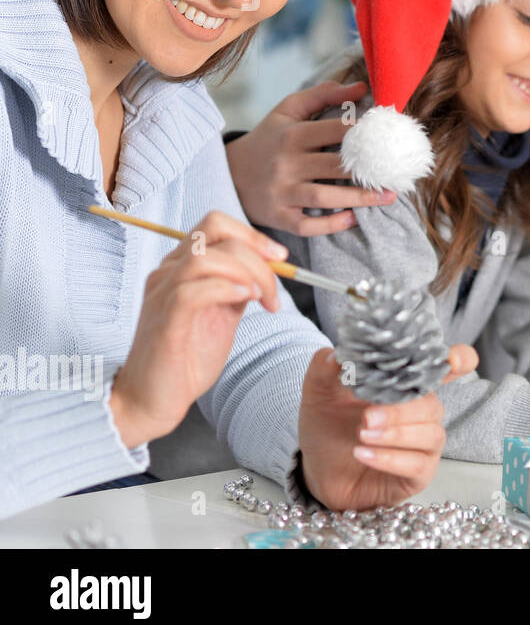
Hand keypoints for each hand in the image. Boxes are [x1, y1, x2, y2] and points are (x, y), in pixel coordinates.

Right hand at [110, 211, 288, 448]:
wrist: (153, 399)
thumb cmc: (186, 357)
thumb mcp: (222, 314)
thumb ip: (238, 288)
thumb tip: (267, 269)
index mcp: (180, 267)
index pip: (216, 225)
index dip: (253, 235)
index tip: (280, 259)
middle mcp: (167, 272)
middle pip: (214, 231)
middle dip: (256, 252)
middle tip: (273, 287)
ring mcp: (161, 294)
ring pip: (204, 256)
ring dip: (245, 271)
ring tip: (259, 298)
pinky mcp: (163, 321)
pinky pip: (191, 290)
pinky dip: (225, 289)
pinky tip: (243, 301)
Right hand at [225, 79, 395, 235]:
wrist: (228, 173)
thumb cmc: (269, 139)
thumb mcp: (287, 111)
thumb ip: (322, 95)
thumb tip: (361, 87)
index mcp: (291, 135)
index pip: (334, 131)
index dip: (364, 132)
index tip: (389, 136)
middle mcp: (286, 163)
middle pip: (333, 166)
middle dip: (369, 169)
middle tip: (398, 172)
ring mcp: (281, 192)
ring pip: (324, 196)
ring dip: (359, 198)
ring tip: (389, 196)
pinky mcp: (279, 216)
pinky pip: (308, 224)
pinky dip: (331, 224)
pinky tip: (354, 219)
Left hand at [298, 344, 477, 510]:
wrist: (318, 469)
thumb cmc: (329, 426)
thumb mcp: (320, 393)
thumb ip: (326, 369)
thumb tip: (337, 355)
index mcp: (407, 385)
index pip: (449, 368)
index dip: (459, 360)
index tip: (451, 360)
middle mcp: (422, 412)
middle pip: (433, 404)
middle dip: (401, 410)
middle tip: (367, 416)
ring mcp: (424, 444)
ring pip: (431, 434)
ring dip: (396, 434)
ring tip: (362, 435)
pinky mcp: (418, 474)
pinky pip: (418, 465)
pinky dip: (390, 458)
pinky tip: (363, 454)